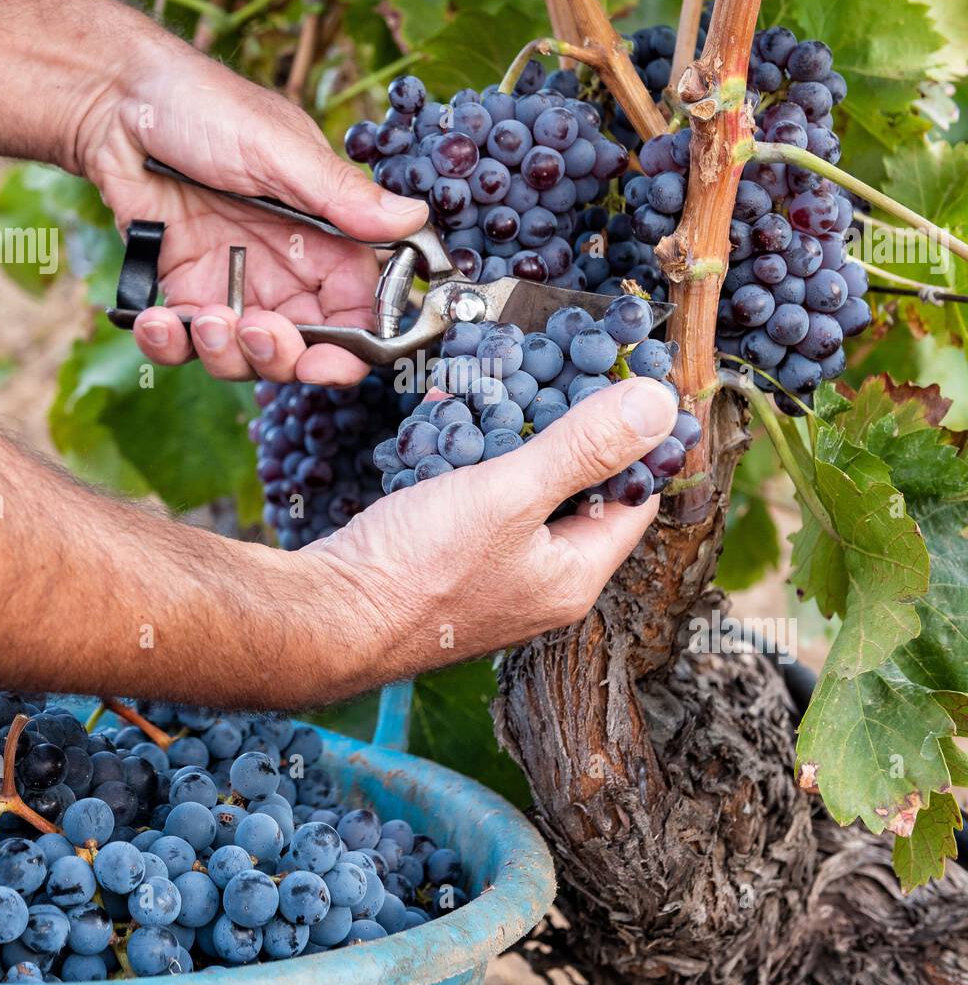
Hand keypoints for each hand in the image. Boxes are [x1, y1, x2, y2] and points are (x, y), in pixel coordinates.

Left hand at [76, 36, 426, 385]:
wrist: (115, 99)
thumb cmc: (203, 105)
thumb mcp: (277, 148)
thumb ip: (342, 196)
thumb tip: (415, 217)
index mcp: (325, 236)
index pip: (357, 312)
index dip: (350, 347)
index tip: (327, 360)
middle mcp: (285, 269)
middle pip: (305, 349)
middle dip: (283, 358)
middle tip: (256, 331)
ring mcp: (233, 284)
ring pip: (246, 357)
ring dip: (227, 356)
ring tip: (204, 320)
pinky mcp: (182, 290)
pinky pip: (183, 344)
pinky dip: (169, 345)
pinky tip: (155, 321)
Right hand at [300, 377, 677, 690]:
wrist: (325, 615)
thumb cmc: (419, 568)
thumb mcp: (512, 494)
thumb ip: (585, 447)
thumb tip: (659, 406)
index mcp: (574, 575)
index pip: (634, 498)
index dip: (636, 440)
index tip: (626, 383)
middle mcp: (540, 582)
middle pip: (575, 489)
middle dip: (563, 426)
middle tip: (554, 369)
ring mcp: (490, 573)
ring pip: (519, 488)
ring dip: (508, 434)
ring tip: (497, 382)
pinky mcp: (445, 560)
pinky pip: (472, 496)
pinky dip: (465, 454)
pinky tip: (445, 413)